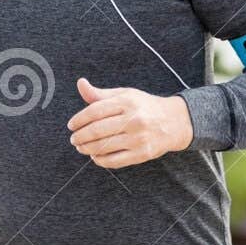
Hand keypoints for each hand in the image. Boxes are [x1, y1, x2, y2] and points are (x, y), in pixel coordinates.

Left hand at [67, 76, 193, 168]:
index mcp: (127, 102)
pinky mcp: (142, 153)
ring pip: (104, 146)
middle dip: (80, 136)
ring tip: (81, 147)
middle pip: (98, 130)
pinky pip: (115, 160)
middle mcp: (133, 119)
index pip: (95, 110)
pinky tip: (95, 156)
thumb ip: (101, 94)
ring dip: (87, 148)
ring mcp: (138, 138)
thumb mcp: (125, 95)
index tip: (71, 125)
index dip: (79, 119)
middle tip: (74, 139)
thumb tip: (80, 84)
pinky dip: (101, 160)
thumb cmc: (145, 107)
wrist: (174, 122)